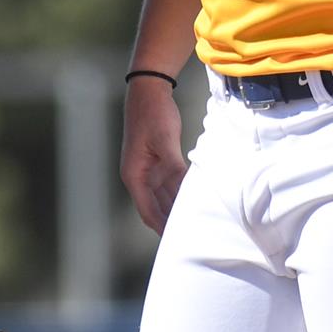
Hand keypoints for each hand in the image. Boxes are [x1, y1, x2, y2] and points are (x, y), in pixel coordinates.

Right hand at [121, 76, 186, 233]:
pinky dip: (181, 192)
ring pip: (165, 197)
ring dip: (178, 208)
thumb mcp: (164, 140)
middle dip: (172, 221)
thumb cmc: (152, 113)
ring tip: (198, 221)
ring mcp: (149, 169)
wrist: (149, 89)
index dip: (163, 228)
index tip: (179, 242)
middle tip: (194, 235)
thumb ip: (173, 166)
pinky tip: (196, 198)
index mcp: (134, 175)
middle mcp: (139, 176)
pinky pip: (171, 183)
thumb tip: (184, 189)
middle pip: (156, 208)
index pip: (148, 212)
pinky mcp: (159, 161)